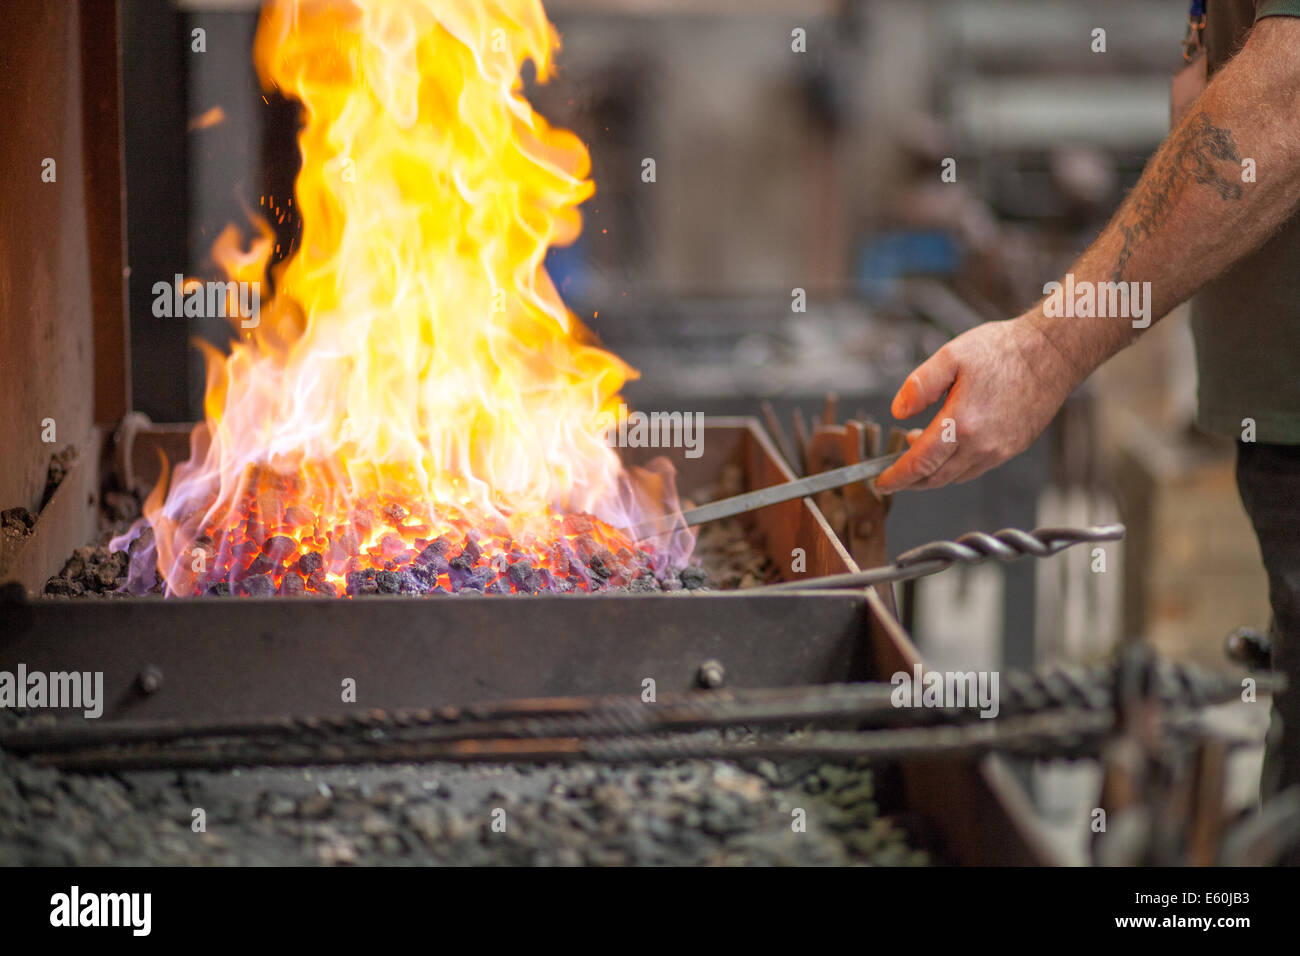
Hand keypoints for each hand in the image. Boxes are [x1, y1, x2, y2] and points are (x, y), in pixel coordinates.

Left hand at [875, 315, 1081, 492]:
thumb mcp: (951, 356)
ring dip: (933, 473)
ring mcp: (1000, 450)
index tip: (881, 482)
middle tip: (893, 474)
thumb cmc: (1003, 350)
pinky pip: (976, 469)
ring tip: (919, 450)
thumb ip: (919, 386)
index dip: (896, 477)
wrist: (1052, 353)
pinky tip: (949, 447)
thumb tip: (898, 411)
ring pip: (956, 476)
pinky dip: (955, 467)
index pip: (919, 464)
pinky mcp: (1013, 448)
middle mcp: (981, 445)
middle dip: (910, 481)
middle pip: (935, 478)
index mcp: (961, 424)